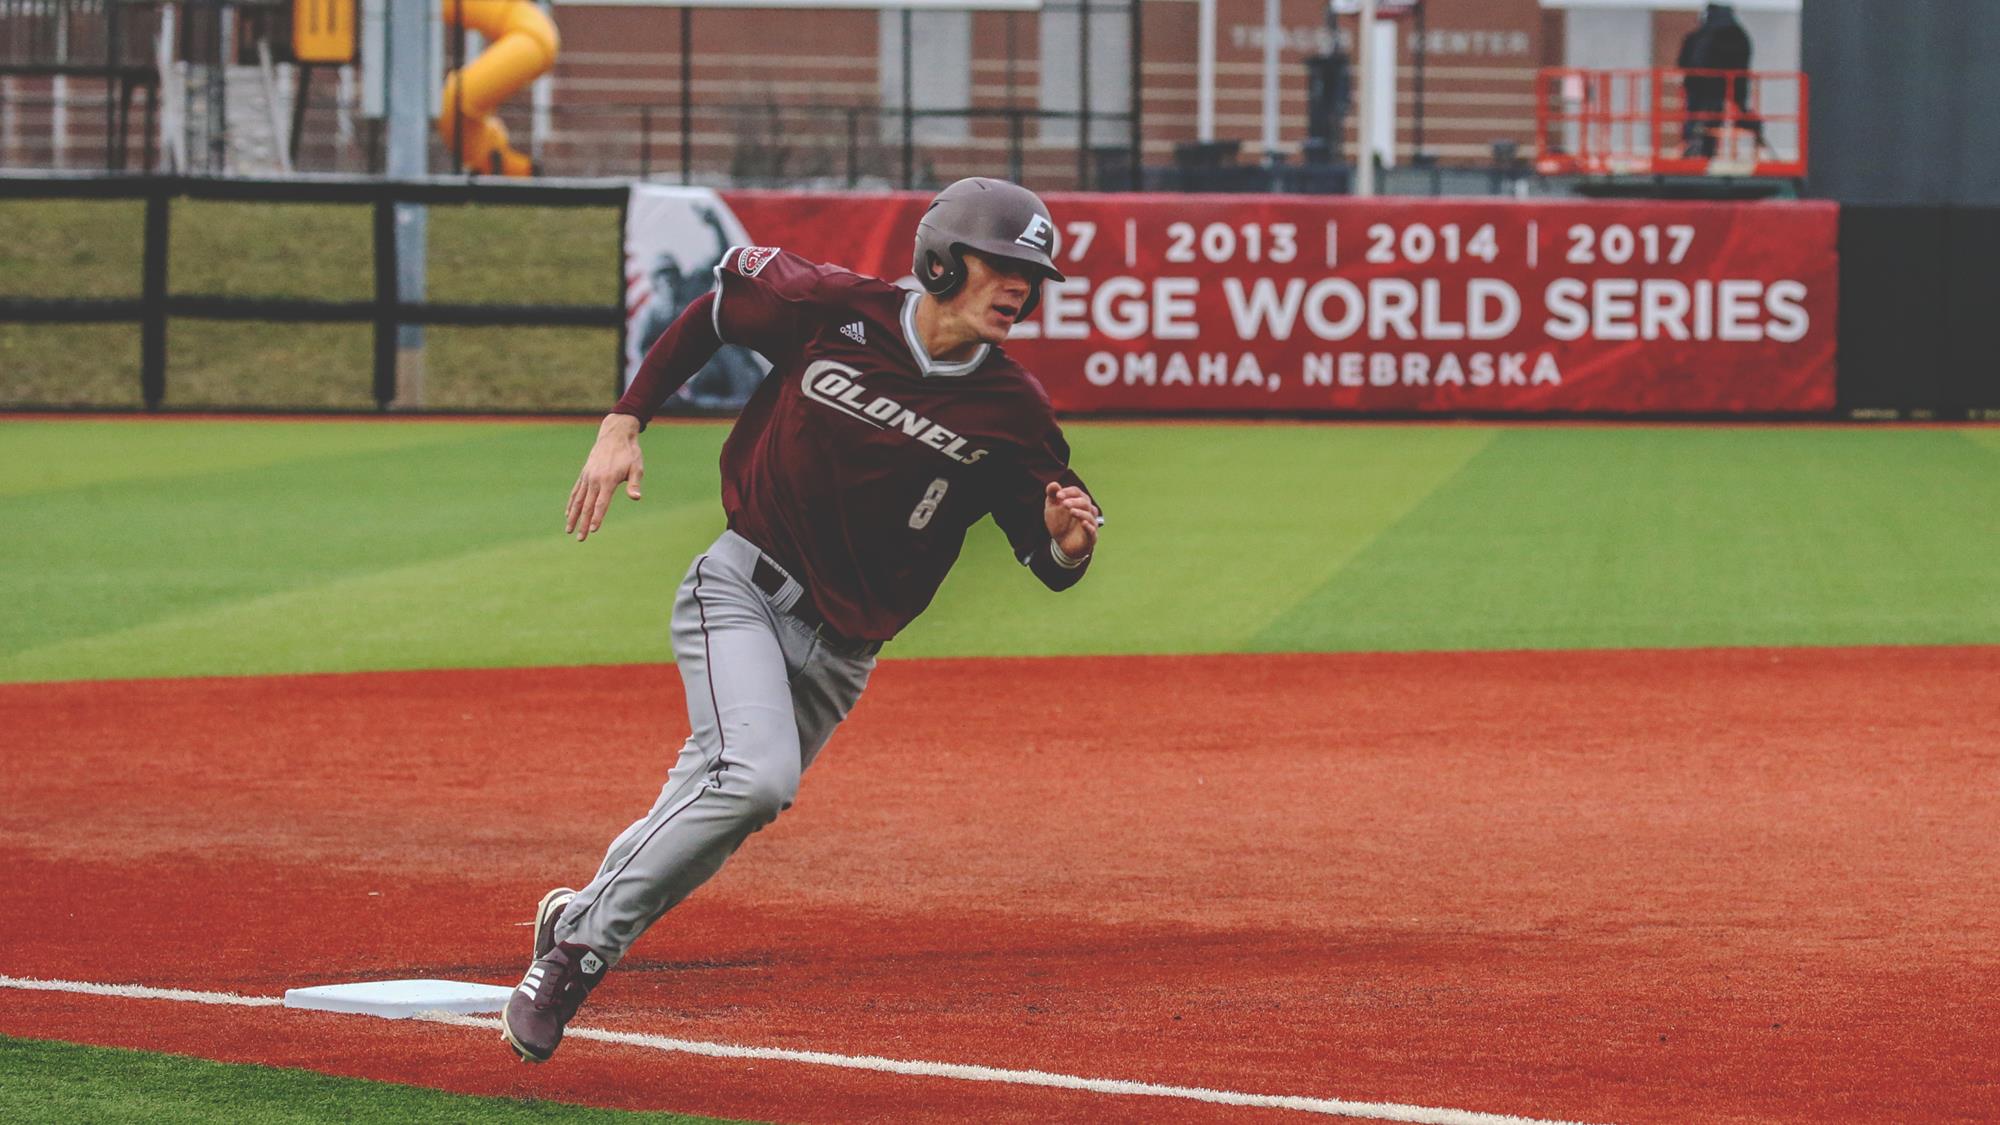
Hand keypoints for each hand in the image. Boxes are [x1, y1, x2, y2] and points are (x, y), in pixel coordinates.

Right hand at [566, 414, 644, 541]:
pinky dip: (571, 503)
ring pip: (578, 500)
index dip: (597, 518)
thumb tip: (636, 498)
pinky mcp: (584, 474)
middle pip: (587, 506)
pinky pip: (576, 491)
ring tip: (568, 530)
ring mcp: (587, 476)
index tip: (593, 530)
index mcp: (607, 480)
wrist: (615, 434)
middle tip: (580, 539)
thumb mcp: (637, 467)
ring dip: (573, 516)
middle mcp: (594, 479)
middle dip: (583, 523)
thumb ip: (635, 484)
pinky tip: (568, 513)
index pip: (601, 504)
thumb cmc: (629, 453)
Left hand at [1043, 481, 1099, 558]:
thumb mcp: (1052, 508)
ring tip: (1071, 511)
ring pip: (1090, 515)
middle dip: (1075, 501)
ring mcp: (1091, 524)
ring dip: (1081, 512)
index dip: (1068, 492)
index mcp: (1079, 501)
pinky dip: (1089, 527)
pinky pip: (1092, 531)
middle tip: (1064, 503)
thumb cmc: (1059, 523)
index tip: (1057, 495)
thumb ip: (1052, 495)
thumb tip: (1053, 484)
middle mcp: (1088, 511)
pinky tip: (1083, 523)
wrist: (1062, 544)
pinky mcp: (1091, 537)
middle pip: (1085, 502)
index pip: (1077, 492)